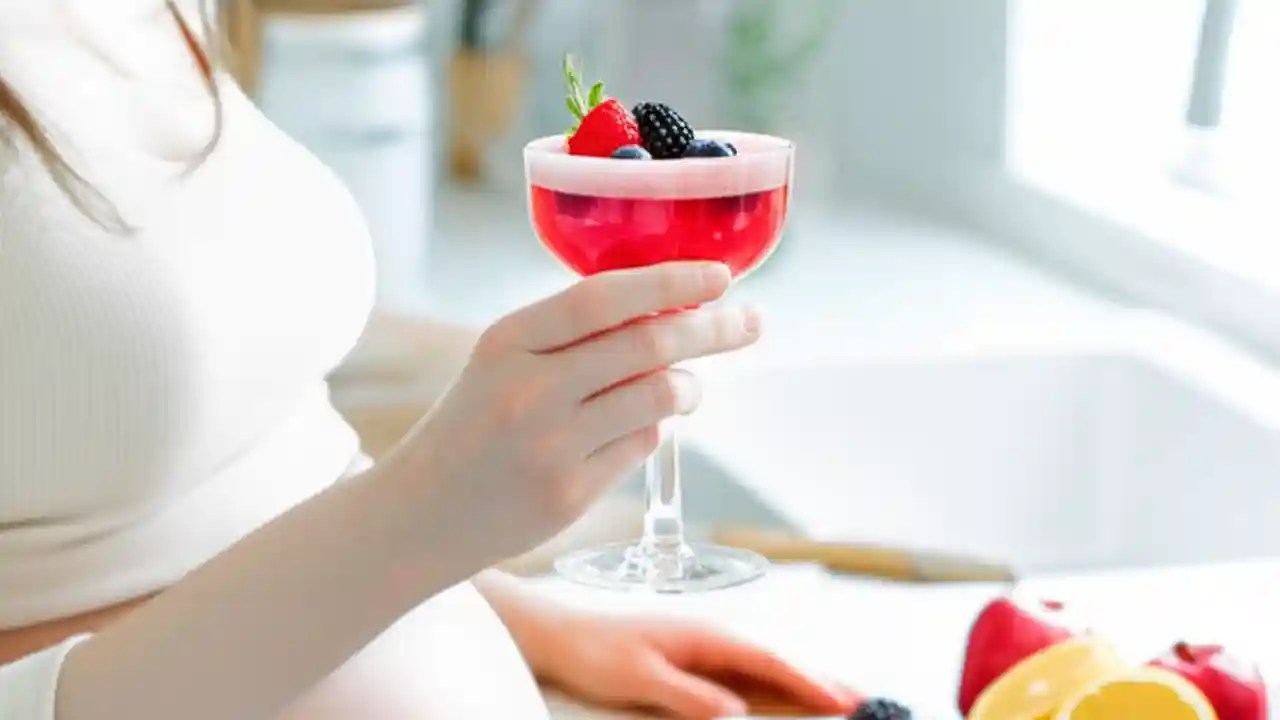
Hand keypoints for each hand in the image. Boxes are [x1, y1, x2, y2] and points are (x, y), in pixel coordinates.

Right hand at [378, 262, 760, 568]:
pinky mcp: (568, 494)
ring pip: (658, 397)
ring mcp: (550, 445)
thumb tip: (671, 308)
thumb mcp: (502, 362)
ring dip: (689, 387)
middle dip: (712, 329)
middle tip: (749, 322)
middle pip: (647, 345)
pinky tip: (639, 428)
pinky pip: (642, 445)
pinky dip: (655, 429)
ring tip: (689, 387)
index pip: (604, 297)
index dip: (670, 282)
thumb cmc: (472, 425)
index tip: (720, 276)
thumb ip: (571, 335)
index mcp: (508, 340)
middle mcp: (529, 388)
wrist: (419, 514)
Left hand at [530, 612, 860, 718]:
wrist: (561, 635)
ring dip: (803, 682)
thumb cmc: (595, 650)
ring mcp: (705, 649)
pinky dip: (775, 685)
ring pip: (766, 668)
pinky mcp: (695, 662)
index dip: (808, 681)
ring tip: (840, 697)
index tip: (842, 700)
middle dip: (821, 680)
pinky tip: (788, 695)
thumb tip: (737, 713)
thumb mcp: (640, 676)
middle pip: (777, 661)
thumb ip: (689, 695)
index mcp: (704, 635)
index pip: (768, 660)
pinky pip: (746, 675)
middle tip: (863, 701)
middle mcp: (711, 638)